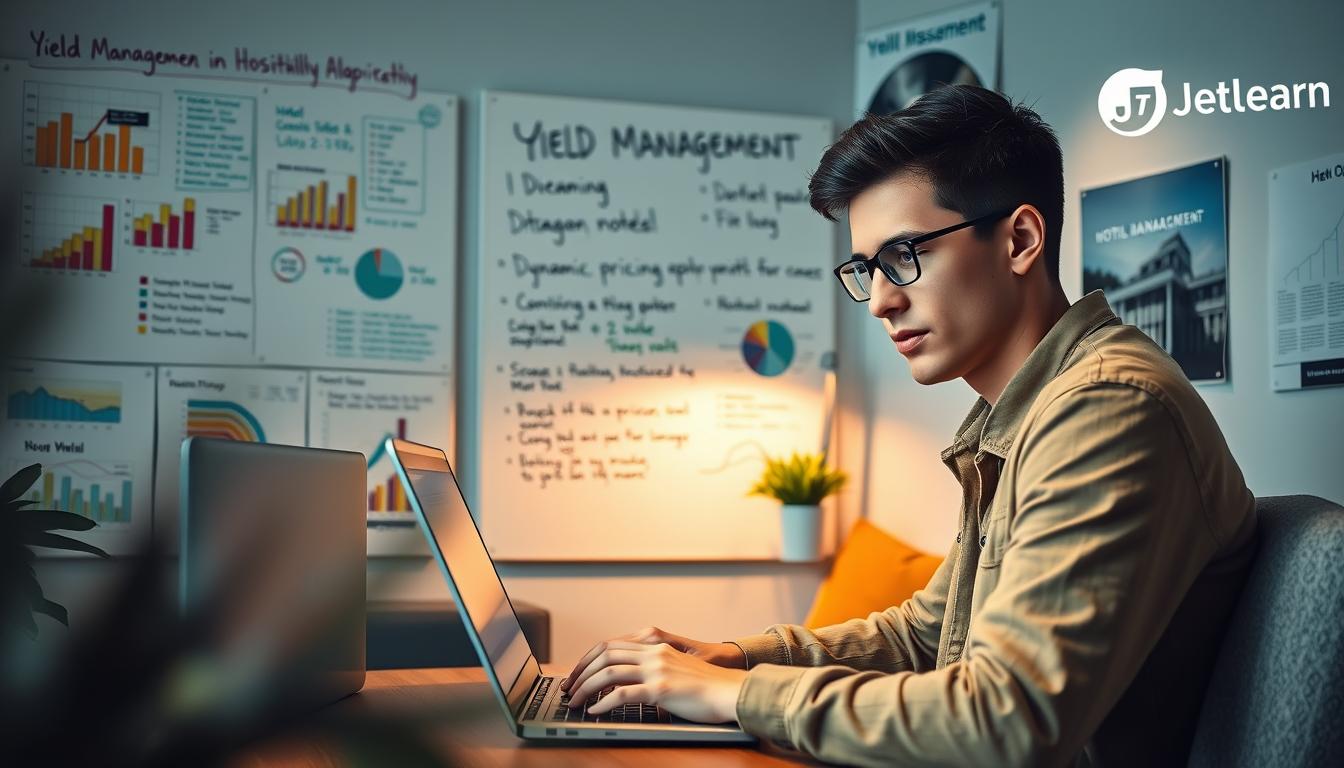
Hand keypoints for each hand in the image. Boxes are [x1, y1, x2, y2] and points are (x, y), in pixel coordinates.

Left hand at [562, 625, 746, 689]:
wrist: (730, 691)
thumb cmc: (705, 686)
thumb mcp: (675, 668)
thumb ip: (652, 668)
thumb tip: (625, 681)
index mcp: (655, 646)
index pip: (611, 645)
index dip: (588, 659)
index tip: (576, 674)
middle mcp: (654, 652)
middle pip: (605, 655)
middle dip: (581, 672)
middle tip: (569, 689)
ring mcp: (657, 669)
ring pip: (609, 673)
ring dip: (586, 688)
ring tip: (576, 702)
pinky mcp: (661, 688)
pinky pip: (623, 694)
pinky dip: (604, 703)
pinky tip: (595, 711)